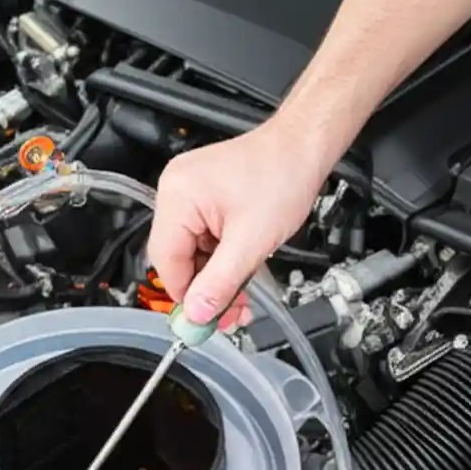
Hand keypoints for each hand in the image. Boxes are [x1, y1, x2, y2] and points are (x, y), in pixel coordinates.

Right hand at [147, 121, 330, 324]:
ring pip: (193, 251)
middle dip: (205, 290)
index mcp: (178, 196)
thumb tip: (197, 313)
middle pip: (177, 257)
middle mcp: (176, 190)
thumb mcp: (252, 242)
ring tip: (242, 298)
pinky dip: (222, 258)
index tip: (204, 321)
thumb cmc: (282, 175)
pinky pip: (204, 237)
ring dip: (216, 277)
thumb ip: (220, 282)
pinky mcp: (205, 196)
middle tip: (229, 315)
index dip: (186, 295)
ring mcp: (189, 192)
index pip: (167, 261)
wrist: (303, 148)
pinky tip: (240, 273)